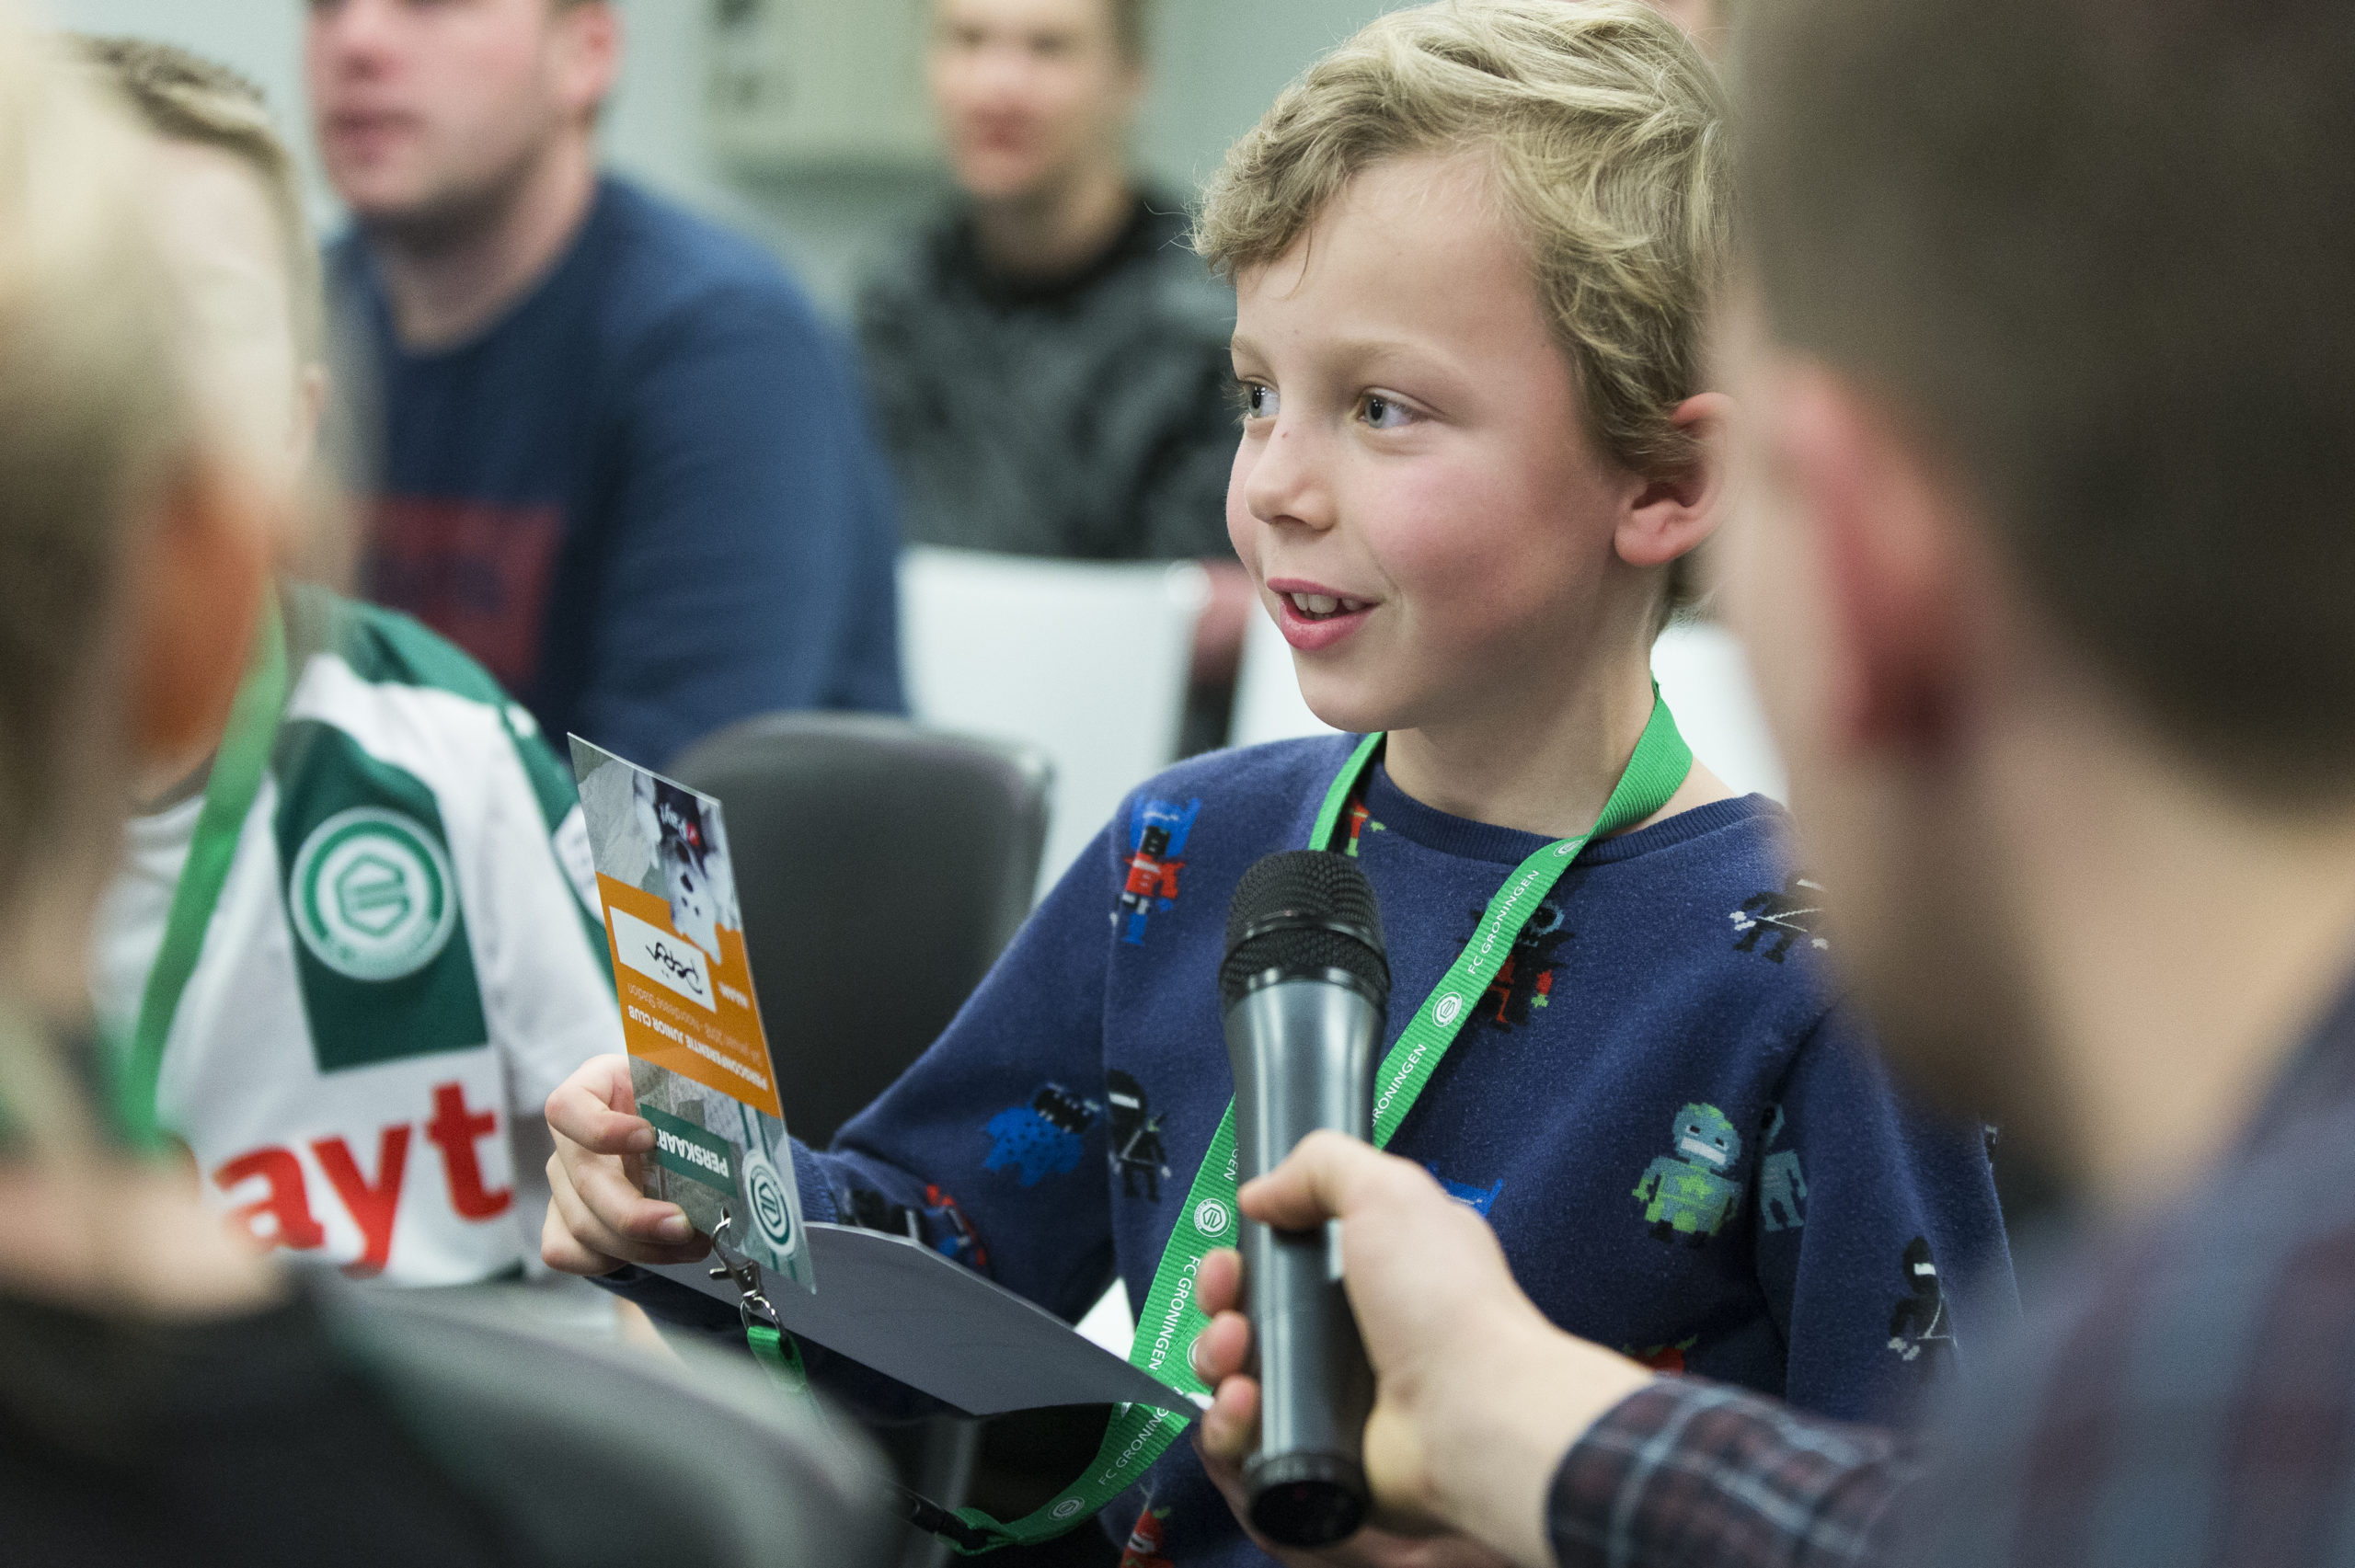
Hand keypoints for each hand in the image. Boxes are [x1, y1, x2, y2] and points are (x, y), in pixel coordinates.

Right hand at [540, 1054, 711, 1274]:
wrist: (670, 1125)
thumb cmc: (679, 1099)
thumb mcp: (690, 1082)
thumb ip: (700, 1092)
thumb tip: (736, 1125)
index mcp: (592, 1089)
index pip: (567, 1108)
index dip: (601, 1129)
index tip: (648, 1137)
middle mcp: (570, 1138)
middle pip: (583, 1182)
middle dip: (635, 1215)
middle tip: (684, 1227)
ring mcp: (563, 1181)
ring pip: (583, 1226)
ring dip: (640, 1246)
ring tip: (694, 1244)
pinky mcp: (563, 1219)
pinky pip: (571, 1253)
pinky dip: (615, 1261)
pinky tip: (658, 1253)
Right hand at [1189, 1133, 1654, 1567]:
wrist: (1468, 1417)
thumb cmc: (1447, 1309)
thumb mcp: (1387, 1192)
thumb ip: (1321, 1166)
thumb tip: (1263, 1191)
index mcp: (1372, 1263)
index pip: (1285, 1251)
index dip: (1248, 1250)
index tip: (1234, 1253)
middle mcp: (1350, 1327)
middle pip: (1246, 1310)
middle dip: (1220, 1302)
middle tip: (1229, 1304)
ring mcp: (1330, 1389)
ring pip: (1234, 1373)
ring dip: (1217, 1358)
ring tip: (1238, 1353)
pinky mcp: (1314, 1442)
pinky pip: (1242, 1436)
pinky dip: (1230, 1422)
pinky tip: (1248, 1404)